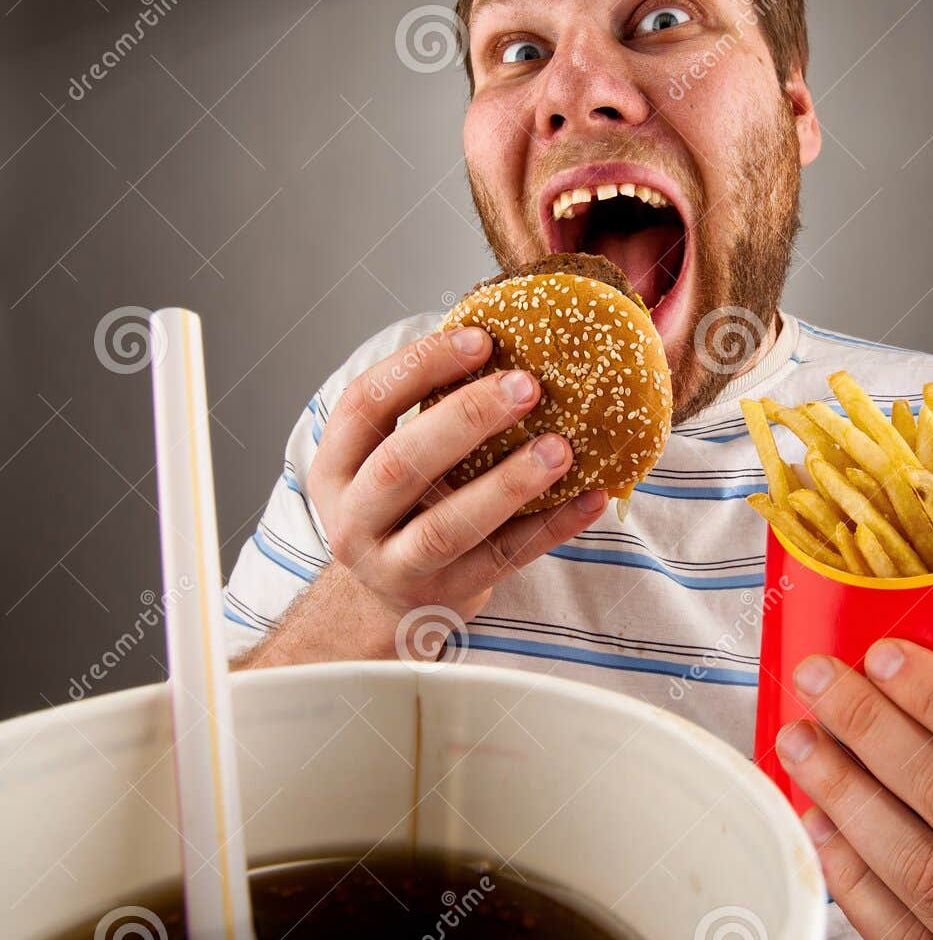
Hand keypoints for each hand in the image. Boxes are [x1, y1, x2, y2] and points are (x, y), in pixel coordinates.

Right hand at [306, 326, 605, 655]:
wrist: (388, 601)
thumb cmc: (401, 507)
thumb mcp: (384, 459)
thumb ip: (424, 413)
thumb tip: (504, 338)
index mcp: (335, 468)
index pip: (364, 405)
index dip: (418, 367)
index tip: (480, 339)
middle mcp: (354, 519)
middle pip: (400, 466)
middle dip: (465, 420)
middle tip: (527, 385)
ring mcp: (396, 566)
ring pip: (448, 527)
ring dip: (508, 483)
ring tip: (560, 447)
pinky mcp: (447, 594)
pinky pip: (504, 560)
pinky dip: (551, 528)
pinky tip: (591, 496)